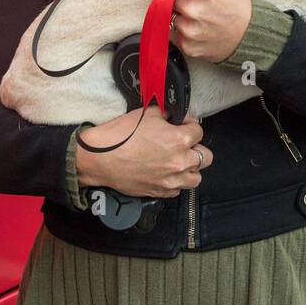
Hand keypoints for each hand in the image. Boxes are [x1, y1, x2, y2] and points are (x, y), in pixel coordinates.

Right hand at [75, 105, 211, 197]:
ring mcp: (171, 180)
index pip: (199, 130)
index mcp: (179, 140)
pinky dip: (175, 181)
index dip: (190, 124)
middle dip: (196, 147)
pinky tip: (165, 172)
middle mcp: (180, 162)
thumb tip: (174, 117)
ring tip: (178, 160)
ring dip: (190, 168)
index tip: (181, 123)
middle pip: (205, 157)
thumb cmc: (121, 134)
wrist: (100, 158)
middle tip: (183, 143)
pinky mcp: (160, 191)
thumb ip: (166, 115)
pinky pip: (178, 190)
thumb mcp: (147, 114)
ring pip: (196, 177)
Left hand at [151, 0, 252, 62]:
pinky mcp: (188, 47)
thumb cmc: (235, 5)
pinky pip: (176, 34)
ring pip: (170, 17)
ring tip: (198, 17)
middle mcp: (193, 10)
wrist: (249, 34)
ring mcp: (189, 31)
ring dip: (180, 16)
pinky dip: (184, 31)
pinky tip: (199, 29)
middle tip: (190, 0)